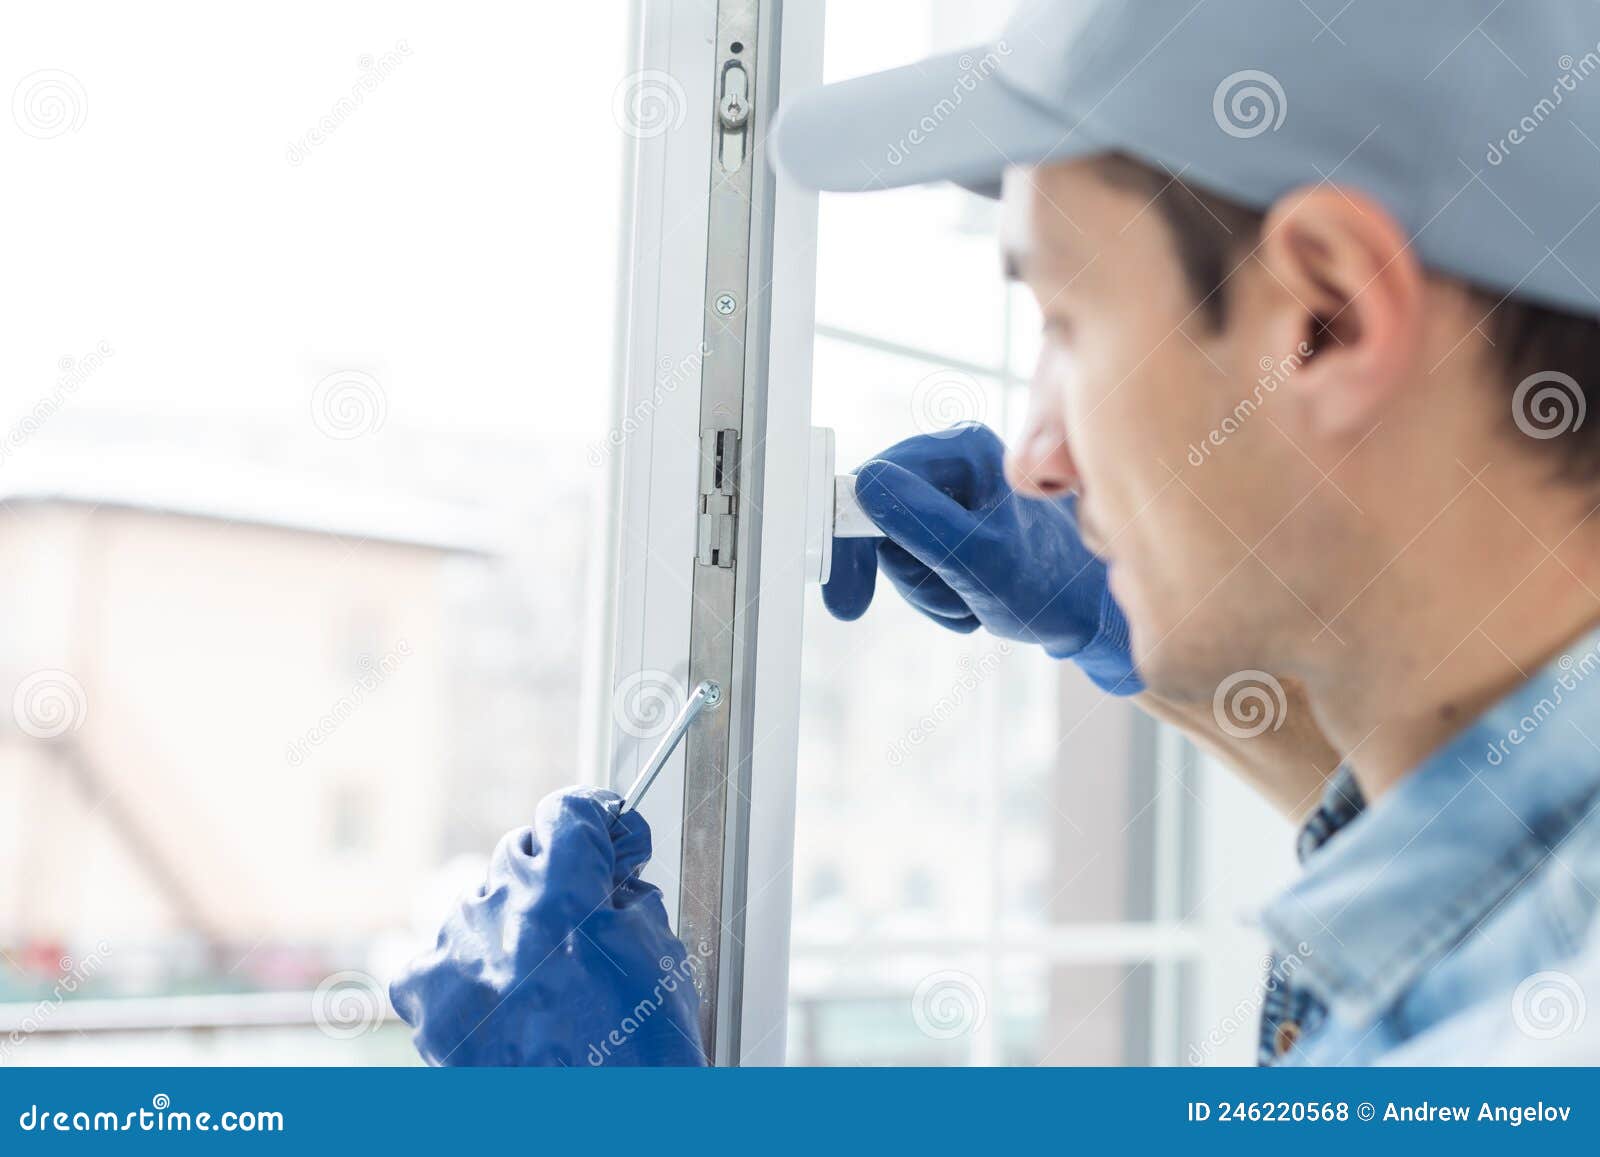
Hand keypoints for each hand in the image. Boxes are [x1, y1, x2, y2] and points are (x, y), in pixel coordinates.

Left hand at [389, 787, 705, 1066]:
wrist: (605, 1132)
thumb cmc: (641, 1058)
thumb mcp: (658, 955)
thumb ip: (626, 893)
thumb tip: (609, 870)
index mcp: (564, 894)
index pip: (568, 809)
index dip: (597, 818)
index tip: (607, 834)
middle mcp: (500, 915)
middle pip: (522, 851)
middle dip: (556, 873)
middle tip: (586, 913)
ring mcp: (457, 959)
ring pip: (480, 901)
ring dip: (511, 921)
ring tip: (546, 974)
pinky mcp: (429, 1004)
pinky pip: (439, 953)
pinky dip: (468, 966)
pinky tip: (503, 995)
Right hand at [823, 423, 1140, 693]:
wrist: (1089, 614)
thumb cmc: (1049, 586)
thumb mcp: (979, 560)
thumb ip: (922, 522)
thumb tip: (868, 486)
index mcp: (961, 448)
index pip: (876, 481)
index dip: (856, 539)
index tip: (849, 597)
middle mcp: (954, 461)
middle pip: (882, 519)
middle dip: (910, 571)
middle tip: (947, 599)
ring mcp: (953, 494)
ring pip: (897, 549)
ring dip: (929, 588)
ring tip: (973, 598)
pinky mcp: (954, 523)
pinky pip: (916, 563)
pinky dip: (939, 592)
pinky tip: (975, 599)